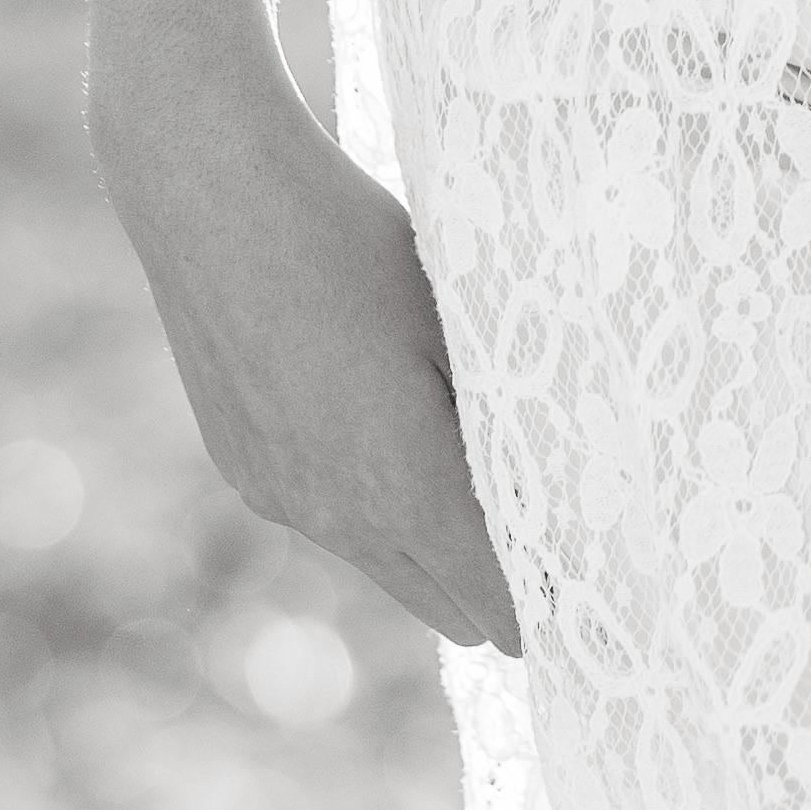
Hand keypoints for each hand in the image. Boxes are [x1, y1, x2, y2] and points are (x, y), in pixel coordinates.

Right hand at [99, 88, 524, 654]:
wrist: (214, 199)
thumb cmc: (357, 245)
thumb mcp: (455, 326)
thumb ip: (500, 428)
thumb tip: (558, 493)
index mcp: (401, 487)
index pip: (496, 605)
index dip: (550, 604)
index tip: (596, 583)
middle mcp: (335, 517)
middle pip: (447, 610)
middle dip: (502, 589)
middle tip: (556, 532)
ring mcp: (282, 499)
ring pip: (385, 565)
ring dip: (434, 543)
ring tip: (473, 463)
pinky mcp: (246, 473)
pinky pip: (329, 521)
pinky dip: (369, 502)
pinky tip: (381, 419)